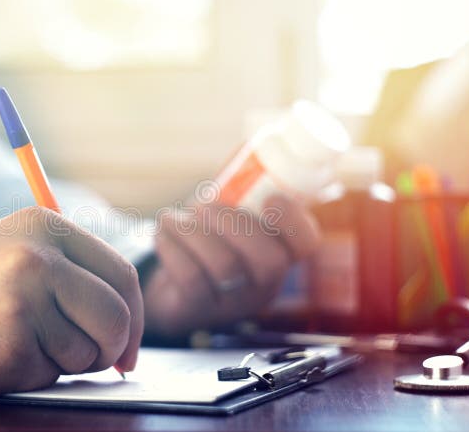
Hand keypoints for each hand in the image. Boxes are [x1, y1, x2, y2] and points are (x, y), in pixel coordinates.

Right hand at [0, 207, 142, 395]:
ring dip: (71, 361)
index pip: (122, 273)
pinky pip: (55, 374)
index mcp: (46, 226)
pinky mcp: (11, 346)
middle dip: (118, 347)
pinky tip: (5, 354)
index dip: (135, 314)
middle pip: (117, 315)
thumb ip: (76, 271)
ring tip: (28, 344)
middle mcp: (38, 259)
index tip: (128, 342)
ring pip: (90, 351)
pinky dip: (40, 374)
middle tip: (104, 362)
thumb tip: (130, 320)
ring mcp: (24, 302)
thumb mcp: (19, 249)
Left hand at [143, 195, 319, 336]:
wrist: (171, 294)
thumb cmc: (205, 246)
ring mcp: (232, 303)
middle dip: (234, 223)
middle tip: (203, 208)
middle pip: (268, 260)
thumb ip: (239, 198)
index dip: (293, 218)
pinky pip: (191, 277)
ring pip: (225, 266)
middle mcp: (262, 286)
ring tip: (172, 218)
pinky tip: (163, 234)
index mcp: (278, 257)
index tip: (270, 198)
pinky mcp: (198, 310)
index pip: (305, 244)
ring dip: (195, 231)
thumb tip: (242, 157)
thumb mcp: (228, 224)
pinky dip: (173, 247)